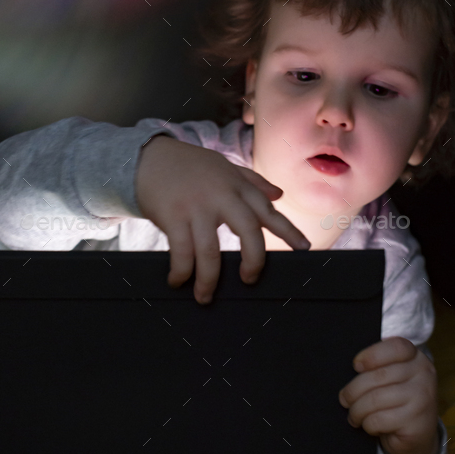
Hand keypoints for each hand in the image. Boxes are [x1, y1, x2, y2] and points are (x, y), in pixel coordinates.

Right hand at [135, 134, 310, 303]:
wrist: (149, 157)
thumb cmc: (191, 166)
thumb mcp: (224, 168)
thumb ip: (252, 182)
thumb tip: (279, 194)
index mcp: (237, 186)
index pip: (268, 209)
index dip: (288, 230)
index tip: (305, 248)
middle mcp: (221, 195)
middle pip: (248, 231)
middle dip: (254, 261)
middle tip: (249, 280)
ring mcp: (196, 206)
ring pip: (210, 251)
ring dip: (208, 280)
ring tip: (205, 296)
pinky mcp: (172, 216)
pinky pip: (181, 252)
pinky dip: (181, 272)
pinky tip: (178, 281)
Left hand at [338, 336, 439, 453]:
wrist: (416, 437)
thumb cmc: (395, 402)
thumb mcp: (390, 378)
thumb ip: (378, 366)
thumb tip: (355, 366)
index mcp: (416, 358)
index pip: (396, 347)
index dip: (372, 355)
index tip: (356, 365)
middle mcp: (424, 375)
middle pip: (379, 376)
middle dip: (353, 391)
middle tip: (345, 399)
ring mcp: (423, 399)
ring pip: (375, 399)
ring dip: (357, 410)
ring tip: (354, 416)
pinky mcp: (417, 423)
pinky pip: (379, 420)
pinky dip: (368, 424)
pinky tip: (370, 426)